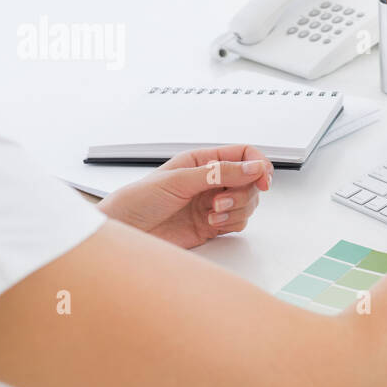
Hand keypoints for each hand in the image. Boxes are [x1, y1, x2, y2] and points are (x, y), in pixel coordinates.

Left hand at [98, 145, 275, 248]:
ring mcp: (213, 203)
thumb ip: (219, 172)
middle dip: (243, 194)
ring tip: (212, 215)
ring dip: (236, 210)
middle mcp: (211, 181)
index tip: (263, 181)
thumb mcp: (178, 180)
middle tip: (220, 202)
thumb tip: (253, 167)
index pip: (244, 155)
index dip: (259, 166)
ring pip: (247, 203)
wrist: (124, 231)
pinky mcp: (212, 225)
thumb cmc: (139, 200)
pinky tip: (211, 224)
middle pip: (251, 182)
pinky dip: (231, 224)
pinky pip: (239, 222)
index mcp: (202, 161)